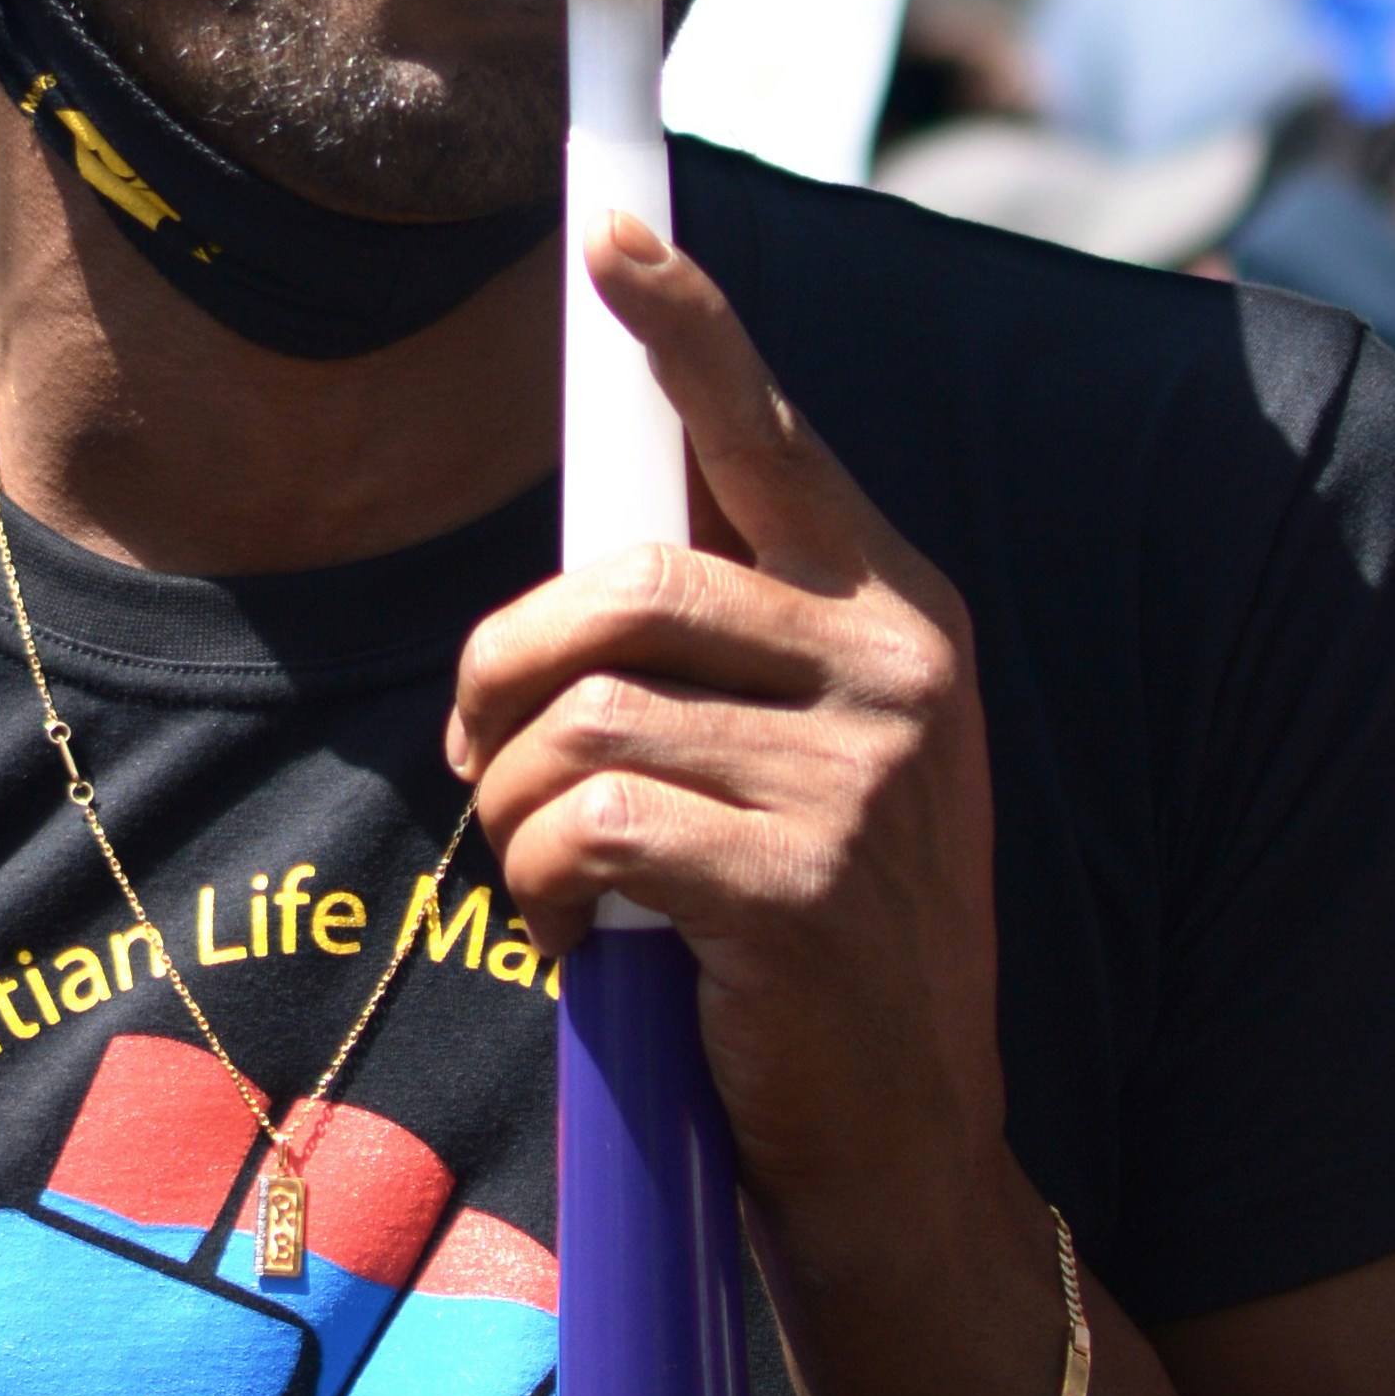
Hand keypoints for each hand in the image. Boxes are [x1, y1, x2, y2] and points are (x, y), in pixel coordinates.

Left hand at [449, 213, 1059, 1395]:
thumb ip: (740, 664)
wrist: (911, 1162)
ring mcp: (863, 777)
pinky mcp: (802, 883)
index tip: (610, 233)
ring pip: (582, 717)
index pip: (777, 443)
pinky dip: (546, 890)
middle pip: (624, 586)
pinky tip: (590, 941)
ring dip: (515, 809)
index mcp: (902, 617)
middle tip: (483, 761)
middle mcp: (902, 671)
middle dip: (503, 670)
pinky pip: (588, 827)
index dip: (688, 332)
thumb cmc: (825, 958)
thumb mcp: (818, 776)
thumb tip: (581, 593)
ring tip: (550, 879)